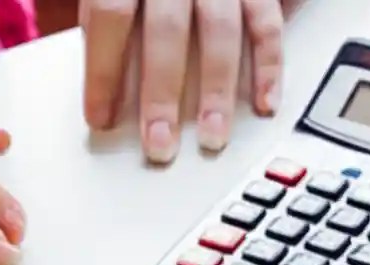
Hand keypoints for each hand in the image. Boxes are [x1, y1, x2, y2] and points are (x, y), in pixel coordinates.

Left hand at [80, 0, 285, 161]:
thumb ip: (107, 22)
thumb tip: (101, 88)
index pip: (110, 16)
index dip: (103, 70)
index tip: (100, 117)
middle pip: (166, 31)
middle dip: (161, 94)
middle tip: (160, 143)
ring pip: (219, 32)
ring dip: (217, 90)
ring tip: (213, 135)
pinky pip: (267, 25)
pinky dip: (269, 67)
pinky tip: (264, 103)